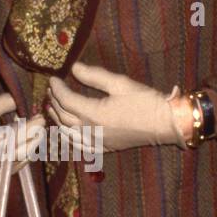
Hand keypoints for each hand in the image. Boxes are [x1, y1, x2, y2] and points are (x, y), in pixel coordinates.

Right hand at [0, 94, 44, 174]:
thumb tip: (18, 98)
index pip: (13, 137)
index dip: (30, 128)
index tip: (40, 117)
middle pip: (22, 149)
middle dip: (36, 135)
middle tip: (41, 121)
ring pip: (24, 157)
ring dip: (34, 142)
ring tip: (36, 128)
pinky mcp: (0, 175)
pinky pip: (21, 163)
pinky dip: (27, 150)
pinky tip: (28, 139)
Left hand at [47, 60, 186, 151]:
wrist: (164, 124)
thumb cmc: (145, 101)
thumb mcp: (120, 83)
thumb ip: (94, 76)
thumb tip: (74, 68)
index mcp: (93, 113)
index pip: (66, 100)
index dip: (57, 88)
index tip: (53, 78)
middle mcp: (91, 131)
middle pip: (64, 116)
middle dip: (55, 102)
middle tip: (51, 91)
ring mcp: (97, 142)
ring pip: (68, 132)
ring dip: (57, 120)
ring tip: (51, 108)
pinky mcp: (105, 148)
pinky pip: (79, 146)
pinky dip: (68, 138)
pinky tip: (65, 132)